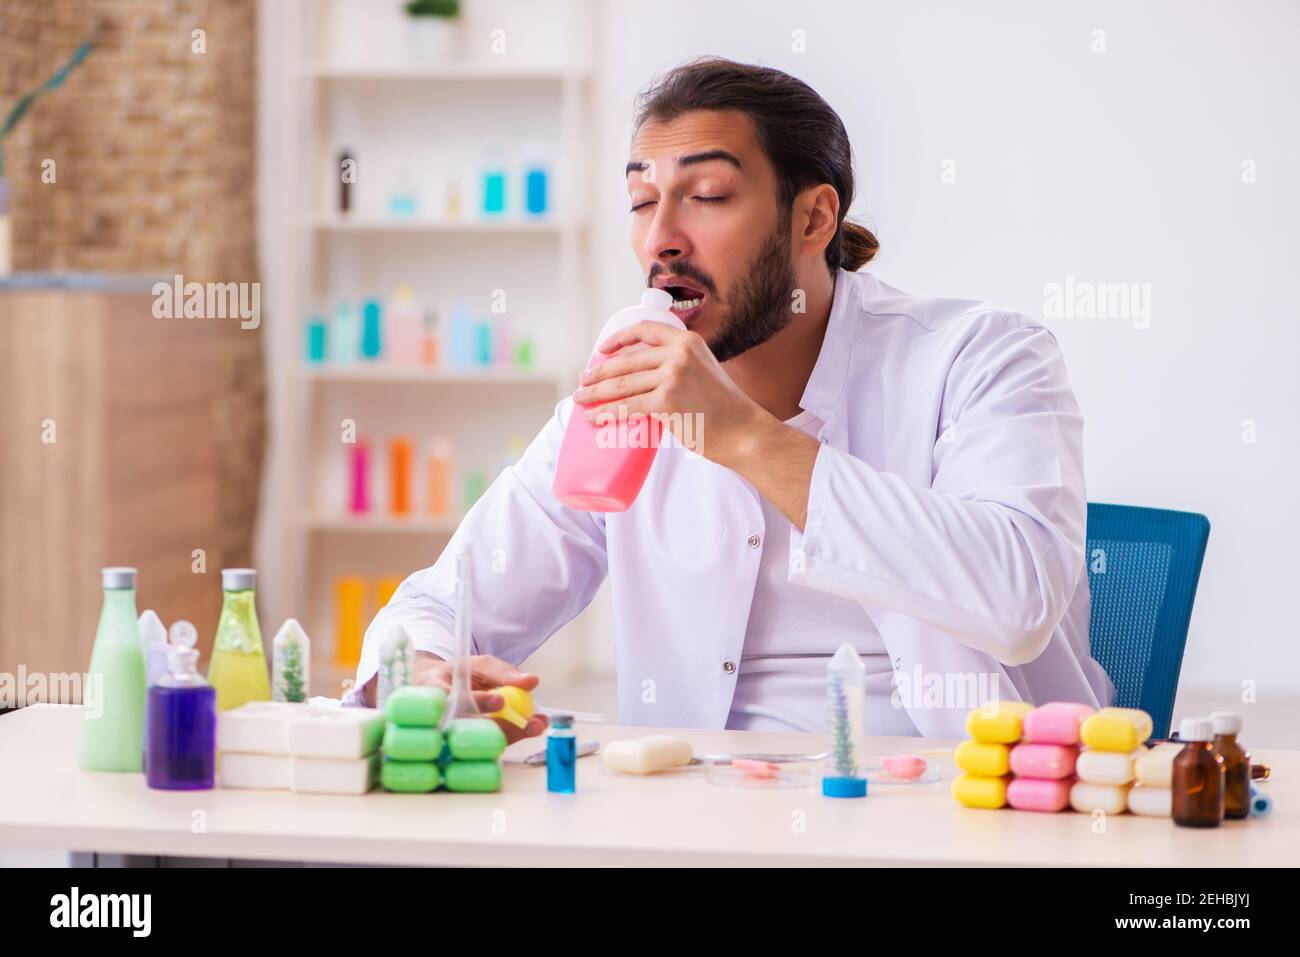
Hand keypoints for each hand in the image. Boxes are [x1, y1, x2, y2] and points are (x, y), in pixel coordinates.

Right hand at [365, 653, 548, 743]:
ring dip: (513, 734)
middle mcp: (438, 716)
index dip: (478, 701)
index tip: (501, 701)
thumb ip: (503, 673)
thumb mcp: (480, 666)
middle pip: (471, 727)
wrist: (440, 689)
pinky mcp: (464, 745)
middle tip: (532, 722)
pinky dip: (511, 736)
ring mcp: (449, 735)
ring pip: (481, 740)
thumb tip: (531, 681)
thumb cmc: (459, 675)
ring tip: (537, 724)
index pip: (454, 700)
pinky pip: (488, 744)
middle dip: (505, 727)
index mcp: (434, 689)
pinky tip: (529, 728)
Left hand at [571, 320, 763, 465]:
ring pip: (622, 384)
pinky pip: (627, 406)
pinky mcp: (666, 401)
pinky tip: (594, 418)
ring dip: (595, 392)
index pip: (644, 329)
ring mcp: (672, 376)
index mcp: (688, 341)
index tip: (602, 349)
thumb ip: (682, 364)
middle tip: (583, 381)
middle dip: (599, 371)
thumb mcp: (706, 370)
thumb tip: (649, 376)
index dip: (618, 338)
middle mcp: (678, 354)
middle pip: (626, 360)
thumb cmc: (726, 408)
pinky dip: (606, 413)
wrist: (743, 431)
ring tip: (580, 399)